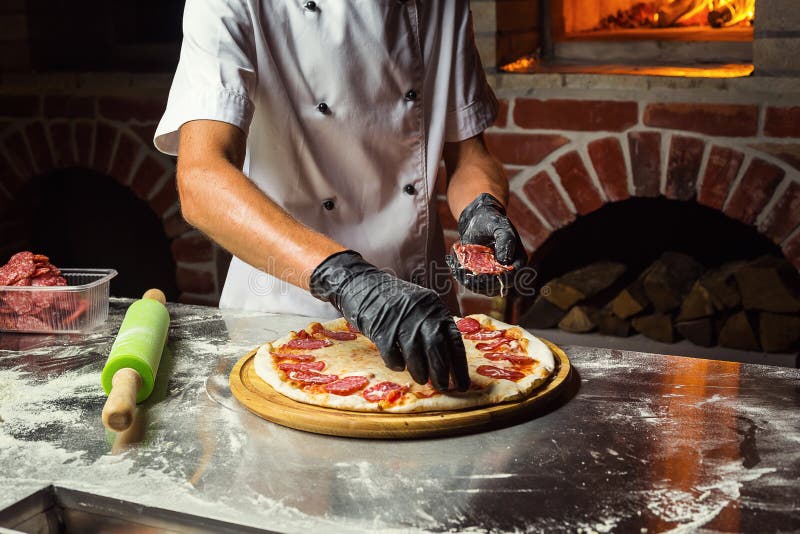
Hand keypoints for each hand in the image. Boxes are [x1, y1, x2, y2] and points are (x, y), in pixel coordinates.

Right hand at [309, 251, 469, 390]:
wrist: (361, 284)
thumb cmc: (393, 301)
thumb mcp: (419, 307)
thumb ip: (433, 326)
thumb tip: (447, 361)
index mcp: (434, 306)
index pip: (454, 339)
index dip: (459, 365)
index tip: (462, 384)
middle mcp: (421, 311)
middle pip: (436, 345)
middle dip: (441, 371)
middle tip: (442, 387)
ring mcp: (400, 317)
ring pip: (415, 351)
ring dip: (420, 370)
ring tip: (421, 379)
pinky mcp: (380, 326)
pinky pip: (391, 352)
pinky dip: (396, 363)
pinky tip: (398, 366)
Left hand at [446, 193, 527, 295]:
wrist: (478, 220)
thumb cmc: (492, 221)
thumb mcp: (500, 226)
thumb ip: (505, 240)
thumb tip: (503, 261)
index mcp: (518, 261)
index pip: (511, 277)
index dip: (497, 280)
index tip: (481, 276)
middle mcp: (508, 272)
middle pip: (496, 287)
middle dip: (479, 283)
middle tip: (465, 276)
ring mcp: (494, 275)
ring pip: (483, 288)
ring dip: (469, 282)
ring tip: (458, 269)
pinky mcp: (482, 275)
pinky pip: (473, 283)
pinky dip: (463, 278)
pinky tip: (455, 266)